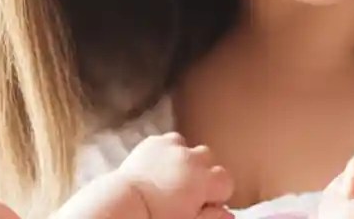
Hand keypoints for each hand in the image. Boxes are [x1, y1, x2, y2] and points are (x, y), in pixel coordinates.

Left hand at [119, 133, 234, 218]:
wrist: (124, 204)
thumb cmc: (157, 217)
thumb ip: (212, 217)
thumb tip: (229, 214)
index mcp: (206, 180)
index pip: (226, 181)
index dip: (216, 193)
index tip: (205, 203)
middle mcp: (193, 158)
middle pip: (209, 160)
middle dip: (202, 172)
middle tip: (187, 191)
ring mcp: (173, 147)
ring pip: (188, 148)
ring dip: (185, 159)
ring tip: (171, 177)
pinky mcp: (154, 141)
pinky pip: (168, 142)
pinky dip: (166, 151)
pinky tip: (157, 166)